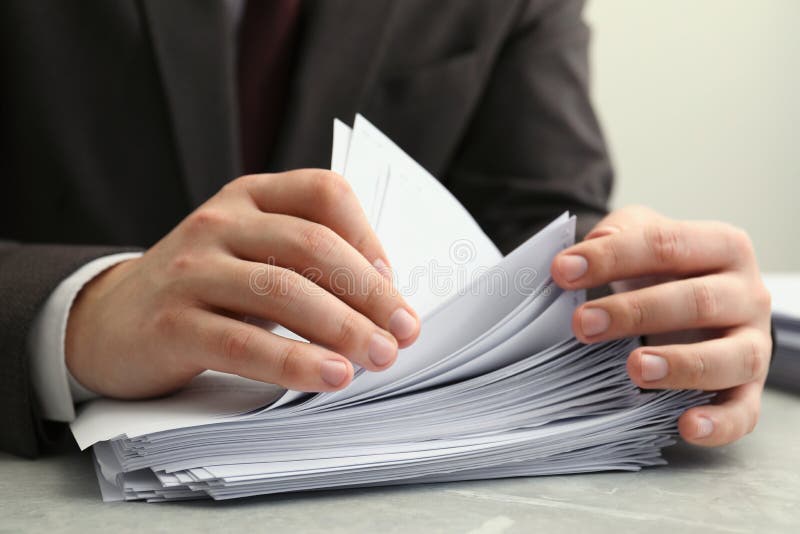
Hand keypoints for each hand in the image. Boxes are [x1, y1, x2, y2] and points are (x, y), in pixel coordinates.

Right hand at [66, 170, 419, 397]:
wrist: (111, 321)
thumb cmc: (206, 289)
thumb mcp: (254, 253)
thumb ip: (308, 260)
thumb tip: (385, 300)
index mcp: (251, 196)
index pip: (324, 193)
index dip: (369, 237)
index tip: (394, 285)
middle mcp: (221, 222)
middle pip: (311, 245)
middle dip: (368, 293)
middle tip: (403, 333)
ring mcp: (191, 269)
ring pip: (281, 291)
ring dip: (342, 327)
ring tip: (379, 358)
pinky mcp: (172, 322)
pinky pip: (242, 343)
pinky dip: (293, 362)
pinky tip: (329, 377)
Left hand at [551, 205, 771, 446]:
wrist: (697, 300)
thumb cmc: (665, 268)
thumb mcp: (644, 234)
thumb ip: (620, 232)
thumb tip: (590, 249)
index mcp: (722, 246)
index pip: (667, 245)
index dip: (612, 257)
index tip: (562, 271)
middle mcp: (747, 294)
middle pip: (697, 301)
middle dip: (635, 312)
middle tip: (583, 324)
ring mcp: (753, 344)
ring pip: (730, 357)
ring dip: (682, 365)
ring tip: (634, 368)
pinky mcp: (749, 389)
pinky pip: (743, 412)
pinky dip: (719, 423)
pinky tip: (685, 426)